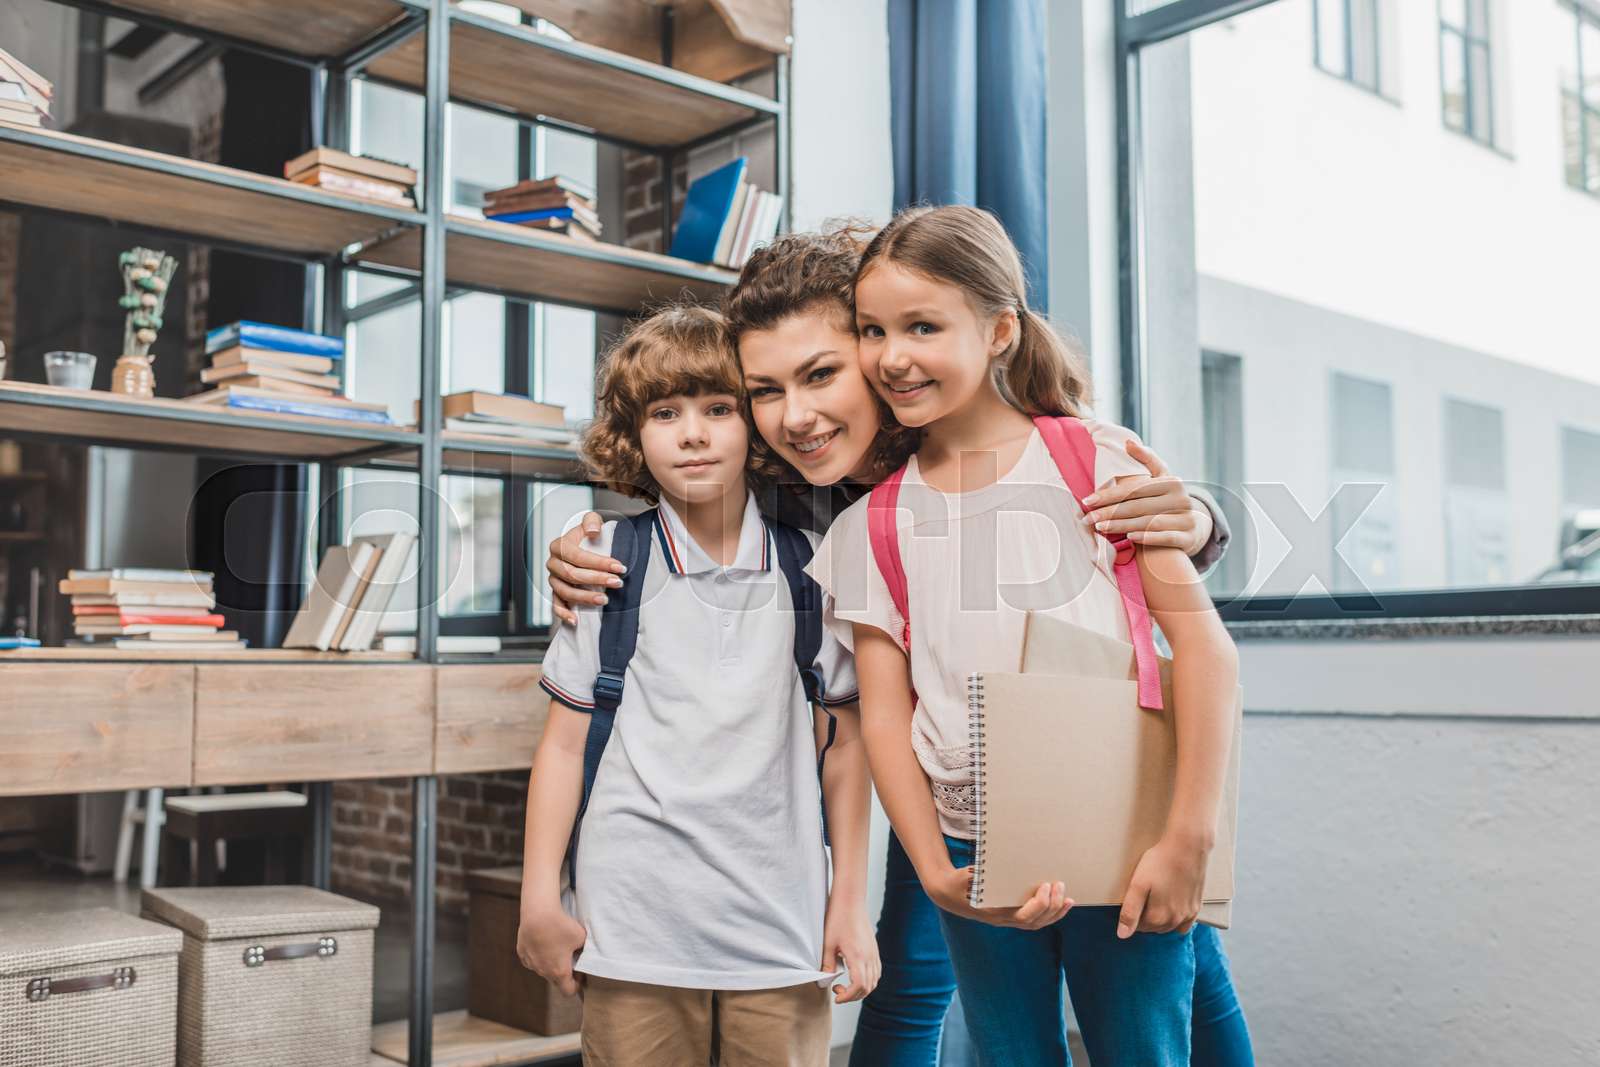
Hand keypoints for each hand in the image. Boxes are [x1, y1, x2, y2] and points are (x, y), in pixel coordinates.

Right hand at [516, 904, 587, 995]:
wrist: (538, 913)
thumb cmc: (561, 925)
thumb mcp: (581, 937)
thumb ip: (584, 949)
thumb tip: (583, 952)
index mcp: (559, 972)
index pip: (568, 991)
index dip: (576, 986)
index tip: (580, 975)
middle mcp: (543, 971)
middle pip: (556, 981)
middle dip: (564, 974)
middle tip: (570, 960)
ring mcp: (531, 963)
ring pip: (543, 970)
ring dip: (550, 965)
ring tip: (556, 948)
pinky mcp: (522, 953)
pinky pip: (533, 960)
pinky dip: (539, 956)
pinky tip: (544, 943)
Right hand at [546, 511, 621, 624]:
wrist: (582, 546)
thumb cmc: (587, 535)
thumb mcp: (591, 521)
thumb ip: (591, 521)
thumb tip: (593, 532)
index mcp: (559, 546)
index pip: (577, 556)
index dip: (599, 563)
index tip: (619, 567)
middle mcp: (553, 563)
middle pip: (572, 575)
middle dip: (596, 579)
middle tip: (617, 582)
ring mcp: (553, 580)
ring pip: (565, 592)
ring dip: (585, 597)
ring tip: (605, 599)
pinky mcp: (556, 593)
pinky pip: (556, 605)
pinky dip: (564, 614)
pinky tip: (576, 620)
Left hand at [820, 897, 880, 1003]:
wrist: (850, 901)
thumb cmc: (838, 919)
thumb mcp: (828, 943)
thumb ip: (827, 964)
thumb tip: (824, 981)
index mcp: (858, 956)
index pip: (859, 986)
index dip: (848, 997)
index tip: (836, 997)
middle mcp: (869, 957)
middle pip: (868, 987)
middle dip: (853, 996)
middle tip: (838, 990)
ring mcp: (874, 953)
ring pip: (874, 981)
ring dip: (861, 989)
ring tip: (846, 985)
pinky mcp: (875, 950)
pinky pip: (876, 971)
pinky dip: (867, 980)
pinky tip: (855, 975)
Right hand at [924, 863, 1072, 929]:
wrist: (947, 894)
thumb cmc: (956, 883)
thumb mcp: (963, 877)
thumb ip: (975, 874)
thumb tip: (988, 866)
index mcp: (994, 913)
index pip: (1023, 916)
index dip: (1039, 904)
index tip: (1046, 885)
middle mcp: (1002, 920)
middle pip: (1034, 922)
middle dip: (1052, 906)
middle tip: (1059, 884)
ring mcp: (1007, 920)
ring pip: (1037, 924)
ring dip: (1055, 913)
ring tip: (1068, 898)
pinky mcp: (1010, 915)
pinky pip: (1034, 920)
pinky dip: (1049, 913)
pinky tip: (1060, 903)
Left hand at [1081, 440, 1213, 556]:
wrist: (1192, 527)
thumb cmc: (1166, 500)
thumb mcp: (1160, 478)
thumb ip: (1145, 460)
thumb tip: (1127, 442)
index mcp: (1172, 482)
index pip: (1135, 489)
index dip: (1109, 494)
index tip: (1088, 500)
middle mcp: (1181, 499)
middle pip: (1138, 506)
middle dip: (1110, 512)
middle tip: (1087, 518)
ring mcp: (1186, 519)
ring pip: (1149, 522)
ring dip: (1122, 525)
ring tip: (1100, 528)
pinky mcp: (1188, 538)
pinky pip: (1166, 537)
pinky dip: (1148, 537)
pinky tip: (1129, 537)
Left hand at [1117, 831, 1209, 938]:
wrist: (1187, 846)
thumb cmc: (1160, 862)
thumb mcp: (1138, 885)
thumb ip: (1130, 912)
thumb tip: (1122, 935)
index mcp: (1158, 918)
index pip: (1138, 926)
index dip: (1133, 913)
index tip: (1133, 897)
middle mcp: (1174, 921)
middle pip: (1153, 927)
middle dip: (1145, 916)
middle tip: (1143, 895)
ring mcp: (1187, 915)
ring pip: (1168, 926)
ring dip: (1159, 918)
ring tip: (1155, 897)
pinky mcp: (1197, 907)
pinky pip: (1184, 924)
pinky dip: (1176, 919)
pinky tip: (1172, 905)